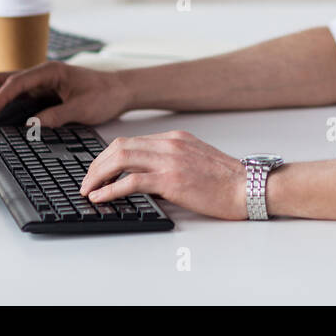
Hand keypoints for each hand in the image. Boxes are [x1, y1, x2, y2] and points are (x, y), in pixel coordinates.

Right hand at [0, 60, 130, 127]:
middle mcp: (42, 73)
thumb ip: (56, 115)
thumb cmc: (105, 95)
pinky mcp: (43, 91)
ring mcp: (41, 82)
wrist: (120, 90)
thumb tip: (30, 125)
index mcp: (50, 71)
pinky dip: (3, 103)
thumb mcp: (82, 108)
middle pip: (5, 79)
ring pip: (8, 86)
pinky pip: (18, 95)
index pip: (17, 82)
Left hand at [79, 130, 249, 219]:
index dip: (108, 156)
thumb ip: (172, 163)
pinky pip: (131, 181)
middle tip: (86, 181)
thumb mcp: (196, 161)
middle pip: (120, 146)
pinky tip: (101, 197)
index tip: (97, 170)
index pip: (131, 141)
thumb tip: (146, 178)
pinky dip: (110, 189)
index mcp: (176, 138)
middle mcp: (170, 144)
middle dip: (96, 164)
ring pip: (120, 159)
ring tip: (88, 189)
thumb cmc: (227, 181)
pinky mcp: (171, 179)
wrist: (249, 187)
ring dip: (97, 175)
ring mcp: (170, 160)